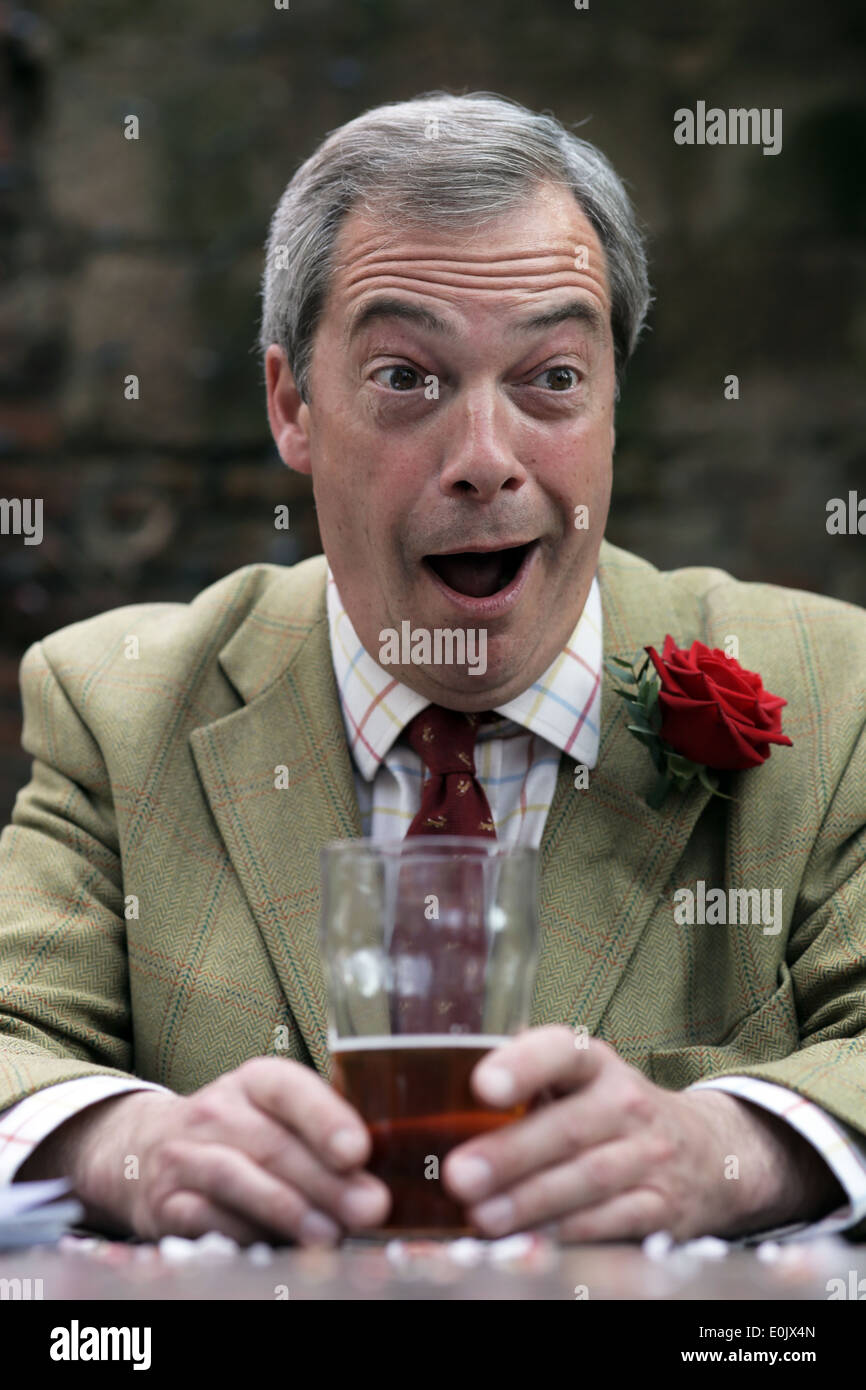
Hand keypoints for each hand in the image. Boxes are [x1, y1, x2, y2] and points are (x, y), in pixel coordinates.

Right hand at [65, 1059, 391, 1245]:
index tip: (359, 1150)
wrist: (142, 1148)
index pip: (289, 1088)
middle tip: (369, 1208)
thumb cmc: (238, 1133)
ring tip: (330, 1234)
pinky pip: (204, 1219)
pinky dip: (243, 1234)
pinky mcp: (164, 1203)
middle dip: (325, 1180)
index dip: (324, 1117)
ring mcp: (185, 1156)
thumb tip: (380, 1181)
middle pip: (272, 1144)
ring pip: (237, 1178)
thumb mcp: (275, 1115)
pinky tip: (277, 1249)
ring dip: (287, 1209)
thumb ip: (324, 1138)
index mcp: (255, 1081)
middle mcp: (216, 1110)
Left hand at [441, 1026, 843, 1241]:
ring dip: (530, 1202)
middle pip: (568, 1128)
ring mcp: (648, 1157)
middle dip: (510, 1154)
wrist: (708, 1151)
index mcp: (596, 1064)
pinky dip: (569, 1235)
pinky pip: (611, 1223)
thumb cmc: (612, 1112)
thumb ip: (525, 1073)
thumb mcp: (580, 1079)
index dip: (523, 1064)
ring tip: (480, 1217)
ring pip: (587, 1180)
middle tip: (457, 1176)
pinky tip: (529, 1242)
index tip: (481, 1086)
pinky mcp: (661, 1208)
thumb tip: (441, 1068)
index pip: (562, 1051)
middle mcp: (626, 1104)